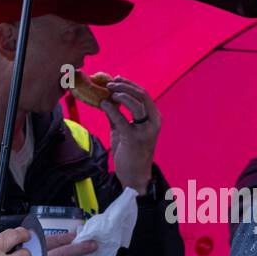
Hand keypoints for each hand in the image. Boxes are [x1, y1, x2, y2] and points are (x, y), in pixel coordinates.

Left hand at [99, 76, 160, 193]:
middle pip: (141, 95)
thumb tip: (105, 99)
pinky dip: (111, 109)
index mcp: (153, 118)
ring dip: (120, 94)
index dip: (129, 84)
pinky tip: (103, 104)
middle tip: (109, 83)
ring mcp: (145, 130)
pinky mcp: (134, 138)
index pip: (143, 94)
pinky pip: (122, 118)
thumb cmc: (131, 153)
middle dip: (124, 85)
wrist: (135, 176)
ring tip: (108, 92)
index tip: (115, 79)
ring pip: (136, 103)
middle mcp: (153, 122)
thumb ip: (117, 115)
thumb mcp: (124, 130)